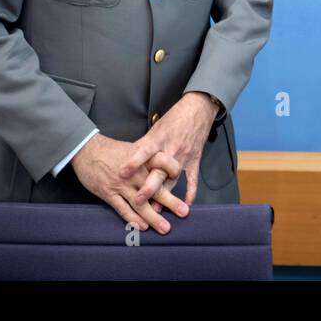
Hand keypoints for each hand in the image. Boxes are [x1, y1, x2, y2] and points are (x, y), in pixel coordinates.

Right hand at [71, 133, 187, 232]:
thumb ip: (147, 158)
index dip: (173, 171)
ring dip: (154, 217)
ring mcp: (121, 184)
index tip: (181, 178)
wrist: (86, 149)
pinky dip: (133, 218)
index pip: (163, 163)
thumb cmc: (110, 150)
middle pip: (155, 188)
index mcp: (142, 158)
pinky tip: (142, 226)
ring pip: (140, 203)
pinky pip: (123, 208)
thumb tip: (163, 166)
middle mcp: (134, 172)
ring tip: (165, 228)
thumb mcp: (132, 148)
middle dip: (171, 201)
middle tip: (184, 212)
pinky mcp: (109, 193)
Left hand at [120, 92, 218, 206]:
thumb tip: (129, 157)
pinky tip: (187, 204)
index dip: (133, 163)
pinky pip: (193, 179)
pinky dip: (190, 192)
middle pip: (158, 172)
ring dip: (165, 195)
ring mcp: (183, 157)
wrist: (198, 109)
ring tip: (156, 210)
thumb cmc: (174, 117)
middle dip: (148, 188)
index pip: (144, 152)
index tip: (122, 174)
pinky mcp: (194, 160)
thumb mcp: (156, 127)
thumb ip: (145, 144)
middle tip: (138, 201)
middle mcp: (170, 150)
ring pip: (172, 179)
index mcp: (159, 139)